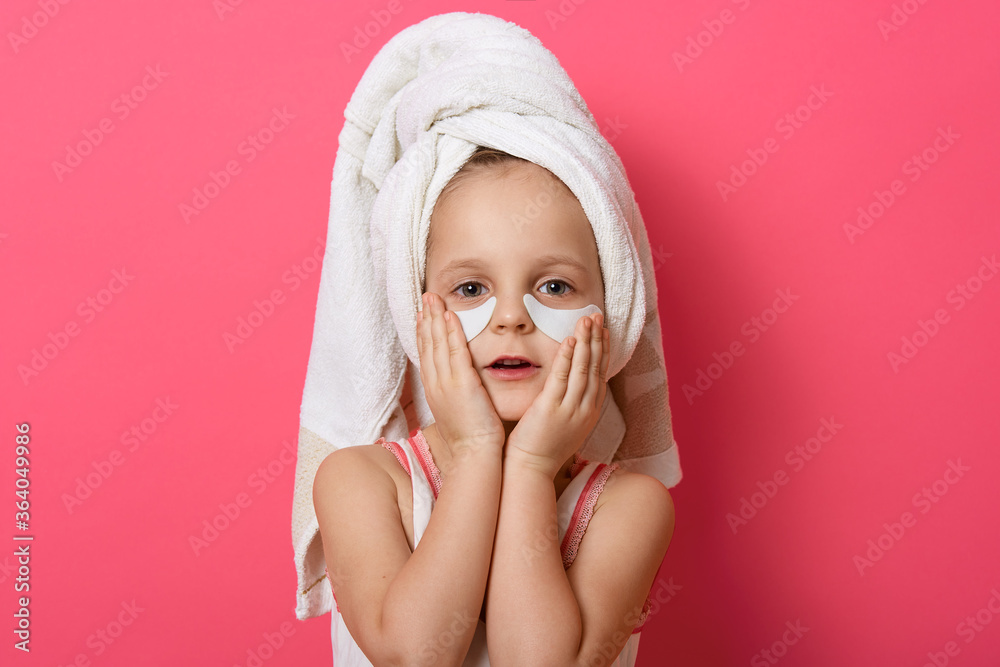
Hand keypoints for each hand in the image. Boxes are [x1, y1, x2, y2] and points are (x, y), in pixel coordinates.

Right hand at [416, 292, 505, 456]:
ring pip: (437, 344)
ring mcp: (446, 383)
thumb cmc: (471, 439)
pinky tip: (449, 315)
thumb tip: (460, 387)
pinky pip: (455, 351)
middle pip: (427, 345)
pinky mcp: (461, 383)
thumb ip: (457, 396)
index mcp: (434, 391)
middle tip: (424, 299)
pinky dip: (451, 331)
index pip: (426, 356)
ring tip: (432, 298)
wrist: (473, 455)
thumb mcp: (458, 413)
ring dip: (434, 318)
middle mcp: (435, 384)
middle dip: (425, 320)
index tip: (422, 316)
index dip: (423, 334)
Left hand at [505, 312, 608, 478]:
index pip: (600, 374)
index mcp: (590, 412)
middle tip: (597, 316)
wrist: (532, 469)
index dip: (603, 350)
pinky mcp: (551, 409)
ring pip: (582, 369)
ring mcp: (570, 409)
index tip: (603, 330)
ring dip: (586, 342)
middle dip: (597, 339)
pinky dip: (567, 358)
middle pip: (595, 367)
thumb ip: (571, 404)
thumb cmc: (544, 447)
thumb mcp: (566, 424)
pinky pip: (561, 378)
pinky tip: (569, 341)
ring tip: (587, 320)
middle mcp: (585, 409)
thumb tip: (572, 387)